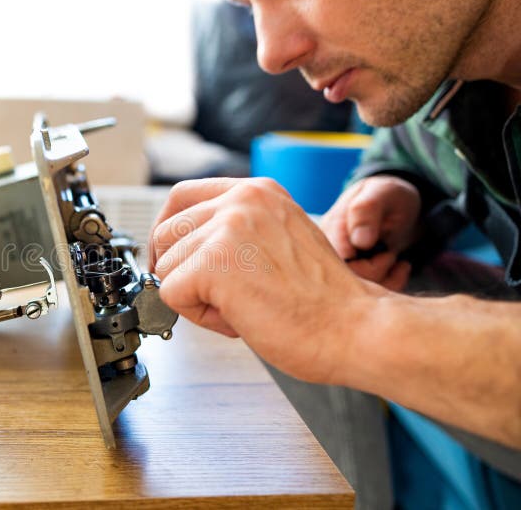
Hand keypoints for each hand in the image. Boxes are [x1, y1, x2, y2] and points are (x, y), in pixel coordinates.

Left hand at [149, 178, 383, 383]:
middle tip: (210, 297)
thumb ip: (237, 233)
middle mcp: (241, 200)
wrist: (356, 328)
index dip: (168, 232)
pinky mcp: (214, 264)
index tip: (171, 258)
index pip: (182, 196)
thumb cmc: (323, 300)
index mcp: (257, 192)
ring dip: (194, 297)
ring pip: (167, 267)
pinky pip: (171, 294)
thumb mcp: (279, 240)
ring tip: (241, 308)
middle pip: (166, 232)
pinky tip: (237, 319)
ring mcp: (227, 228)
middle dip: (176, 270)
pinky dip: (198, 317)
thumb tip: (186, 248)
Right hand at [320, 175, 420, 291]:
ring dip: (386, 279)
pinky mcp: (358, 278)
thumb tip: (358, 242)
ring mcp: (343, 266)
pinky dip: (393, 283)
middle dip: (375, 272)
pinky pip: (371, 293)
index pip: (332, 261)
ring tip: (395, 257)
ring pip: (358, 291)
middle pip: (343, 281)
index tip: (380, 249)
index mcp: (329, 228)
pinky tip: (401, 266)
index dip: (360, 264)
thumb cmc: (387, 196)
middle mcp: (329, 251)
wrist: (398, 207)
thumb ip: (367, 210)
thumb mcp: (381, 193)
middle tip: (389, 253)